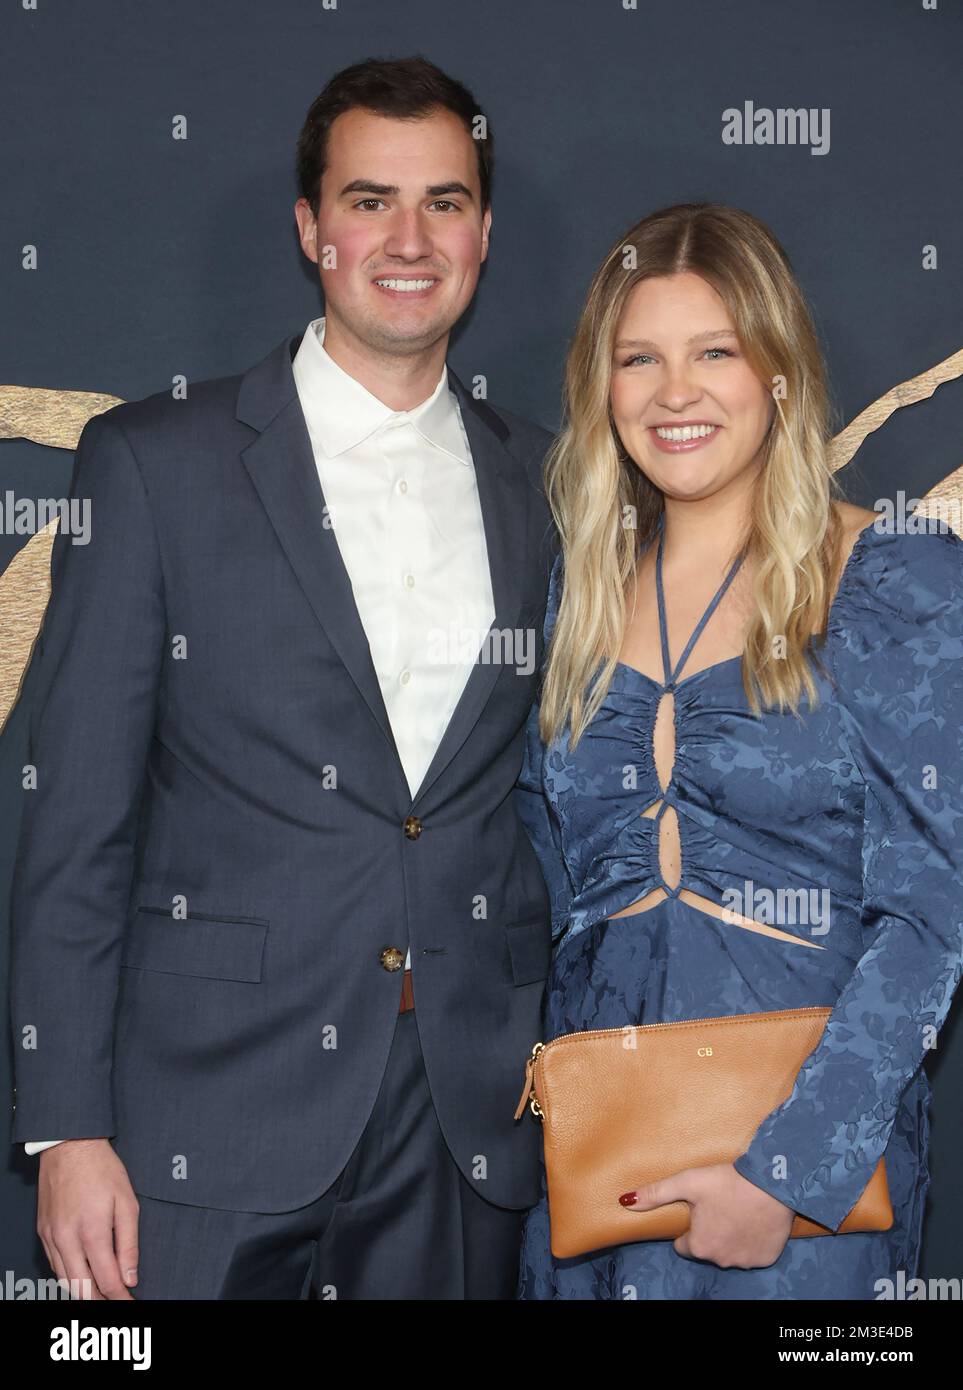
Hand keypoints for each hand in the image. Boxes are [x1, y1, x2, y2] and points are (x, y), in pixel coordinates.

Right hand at [37, 1139, 139, 1298]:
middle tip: (117, 1302)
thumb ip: (129, 1243)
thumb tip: (131, 1276)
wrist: (69, 1147)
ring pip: (65, 1281)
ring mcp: (52, 1237)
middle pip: (81, 1288)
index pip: (106, 1279)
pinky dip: (69, 1277)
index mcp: (92, 1231)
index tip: (131, 1301)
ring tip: (101, 1295)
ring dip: (83, 1293)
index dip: (120, 1296)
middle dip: (100, 1301)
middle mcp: (67, 1238)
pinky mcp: (43, 1232)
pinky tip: (82, 1276)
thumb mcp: (127, 1202)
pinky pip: (54, 1265)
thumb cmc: (102, 1170)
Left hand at [619, 1162, 794, 1268]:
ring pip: (729, 1252)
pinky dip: (751, 1241)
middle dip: (710, 1232)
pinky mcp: (766, 1259)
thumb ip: (656, 1193)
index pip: (683, 1245)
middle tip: (718, 1206)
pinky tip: (753, 1221)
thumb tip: (624, 1201)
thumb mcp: (688, 1182)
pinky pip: (752, 1253)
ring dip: (730, 1237)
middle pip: (707, 1249)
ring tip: (736, 1210)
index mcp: (698, 1245)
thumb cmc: (728, 1181)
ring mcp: (744, 1261)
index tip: (698, 1210)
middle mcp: (720, 1260)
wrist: (773, 1183)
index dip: (689, 1226)